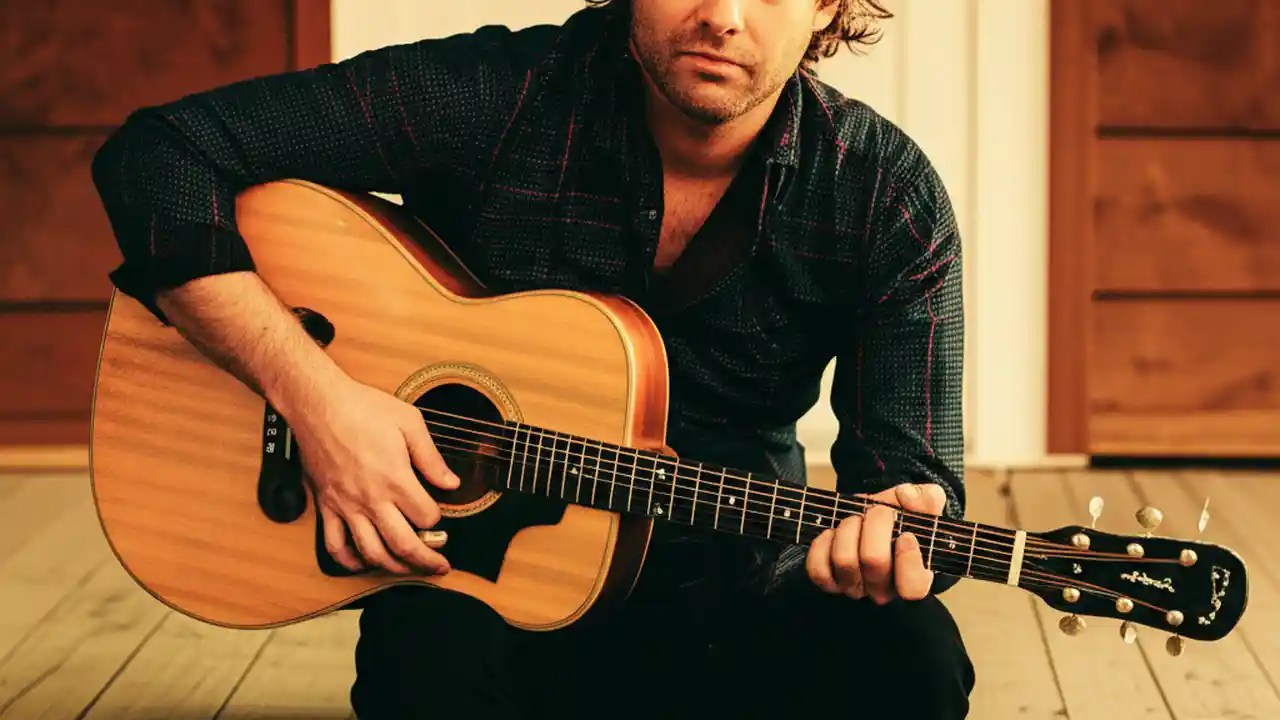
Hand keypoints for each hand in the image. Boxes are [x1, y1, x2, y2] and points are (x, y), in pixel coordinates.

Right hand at [290, 376, 459, 575]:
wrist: (317, 403)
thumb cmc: (362, 408)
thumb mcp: (409, 423)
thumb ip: (431, 458)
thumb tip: (450, 483)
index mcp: (395, 478)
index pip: (426, 517)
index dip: (438, 520)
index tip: (440, 515)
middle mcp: (371, 499)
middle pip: (404, 545)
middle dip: (427, 561)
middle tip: (440, 566)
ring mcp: (346, 506)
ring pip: (371, 553)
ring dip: (393, 568)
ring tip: (408, 569)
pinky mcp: (326, 506)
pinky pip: (335, 545)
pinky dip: (350, 562)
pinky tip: (363, 563)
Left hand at [805, 482, 946, 603]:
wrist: (873, 519)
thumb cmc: (900, 519)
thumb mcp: (921, 504)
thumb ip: (927, 499)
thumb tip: (907, 497)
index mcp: (914, 578)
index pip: (912, 588)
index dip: (908, 560)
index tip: (906, 534)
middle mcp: (883, 589)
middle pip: (874, 561)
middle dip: (875, 525)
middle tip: (878, 511)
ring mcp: (855, 587)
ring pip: (844, 561)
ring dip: (848, 529)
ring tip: (856, 519)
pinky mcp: (830, 581)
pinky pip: (819, 570)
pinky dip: (823, 545)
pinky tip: (833, 533)